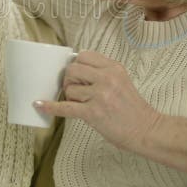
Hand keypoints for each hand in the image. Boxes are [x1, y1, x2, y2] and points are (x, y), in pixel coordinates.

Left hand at [34, 51, 162, 151]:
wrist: (146, 130)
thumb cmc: (133, 109)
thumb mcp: (122, 81)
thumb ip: (102, 73)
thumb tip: (74, 69)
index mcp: (114, 68)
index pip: (84, 55)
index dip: (77, 65)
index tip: (78, 74)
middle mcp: (106, 78)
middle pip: (73, 69)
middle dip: (69, 79)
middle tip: (75, 90)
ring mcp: (100, 95)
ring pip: (69, 89)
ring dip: (71, 97)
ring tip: (82, 105)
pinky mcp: (93, 113)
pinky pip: (65, 108)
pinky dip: (50, 107)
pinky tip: (39, 105)